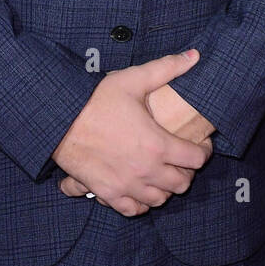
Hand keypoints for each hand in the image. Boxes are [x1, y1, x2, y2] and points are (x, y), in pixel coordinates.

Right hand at [52, 50, 209, 217]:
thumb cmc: (96, 100)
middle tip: (182, 159)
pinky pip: (133, 210)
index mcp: (158, 145)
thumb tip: (194, 55)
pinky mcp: (108, 193)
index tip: (202, 144)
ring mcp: (127, 186)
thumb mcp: (133, 79)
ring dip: (165, 188)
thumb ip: (166, 68)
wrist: (60, 121)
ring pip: (160, 199)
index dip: (204, 151)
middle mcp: (146, 171)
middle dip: (187, 172)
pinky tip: (140, 190)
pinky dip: (141, 203)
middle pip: (182, 183)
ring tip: (162, 174)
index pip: (196, 159)